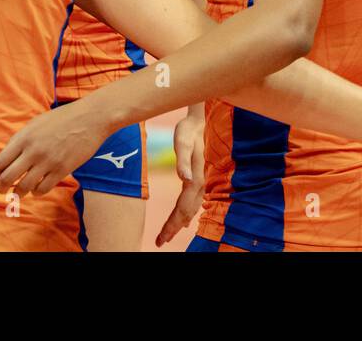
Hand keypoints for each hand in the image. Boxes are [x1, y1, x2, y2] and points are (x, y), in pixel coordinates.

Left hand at [0, 100, 110, 196]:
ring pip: (24, 187)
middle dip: (0, 188)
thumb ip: (20, 139)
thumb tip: (7, 157)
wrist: (90, 118)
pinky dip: (37, 192)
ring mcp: (48, 162)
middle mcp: (33, 151)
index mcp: (24, 137)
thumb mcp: (36, 123)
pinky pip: (43, 189)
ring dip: (18, 193)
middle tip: (1, 190)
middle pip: (7, 178)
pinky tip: (37, 189)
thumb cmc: (62, 118)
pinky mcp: (62, 170)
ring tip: (18, 193)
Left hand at [156, 109, 204, 245]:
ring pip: (190, 208)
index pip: (182, 209)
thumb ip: (183, 159)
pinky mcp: (198, 177)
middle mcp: (199, 183)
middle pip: (186, 212)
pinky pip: (193, 201)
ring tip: (168, 234)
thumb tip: (183, 177)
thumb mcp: (183, 140)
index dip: (171, 225)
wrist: (201, 120)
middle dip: (173, 228)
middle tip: (160, 242)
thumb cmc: (190, 129)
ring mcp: (201, 181)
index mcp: (195, 179)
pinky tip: (184, 219)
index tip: (160, 239)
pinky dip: (186, 213)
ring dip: (179, 222)